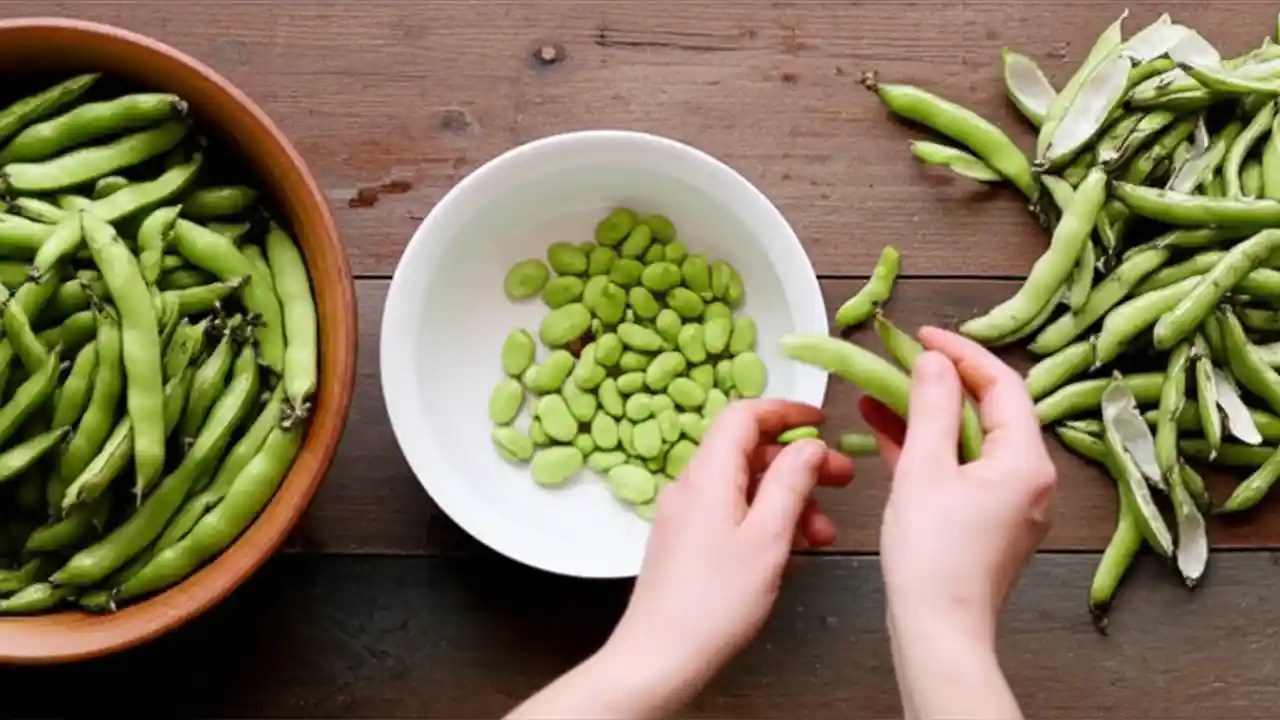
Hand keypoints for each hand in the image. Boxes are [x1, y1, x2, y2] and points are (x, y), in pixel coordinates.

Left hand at [509, 399, 852, 719]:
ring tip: (822, 535)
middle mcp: (690, 486)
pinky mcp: (685, 542)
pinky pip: (731, 515)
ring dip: (787, 501)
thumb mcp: (768, 537)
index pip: (744, 415)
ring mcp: (685, 515)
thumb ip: (791, 484)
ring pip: (744, 488)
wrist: (659, 656)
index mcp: (707, 474)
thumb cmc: (716, 600)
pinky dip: (764, 524)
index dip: (785, 412)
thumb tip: (809, 446)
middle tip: (842, 480)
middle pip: (748, 452)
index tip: (822, 423)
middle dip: (798, 464)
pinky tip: (791, 554)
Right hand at [861, 327, 1054, 718]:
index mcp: (1026, 460)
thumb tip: (935, 361)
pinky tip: (887, 434)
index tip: (921, 335)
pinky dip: (929, 451)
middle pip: (988, 411)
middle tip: (899, 361)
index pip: (1001, 385)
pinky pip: (961, 470)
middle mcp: (1029, 479)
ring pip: (969, 441)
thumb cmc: (933, 556)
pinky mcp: (987, 523)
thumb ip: (932, 408)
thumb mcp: (925, 469)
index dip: (961, 352)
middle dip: (940, 384)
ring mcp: (1009, 503)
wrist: (938, 632)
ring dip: (927, 417)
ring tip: (879, 394)